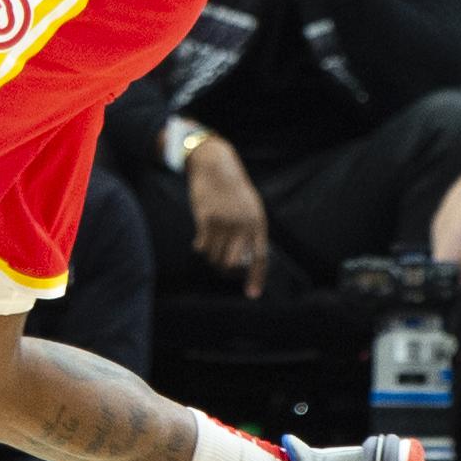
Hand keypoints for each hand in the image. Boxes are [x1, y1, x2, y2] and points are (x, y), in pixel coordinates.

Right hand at [183, 135, 268, 298]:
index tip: (252, 294)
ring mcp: (223, 221)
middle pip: (233, 263)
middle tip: (221, 268)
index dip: (256, 278)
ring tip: (211, 249)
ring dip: (211, 258)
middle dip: (226, 271)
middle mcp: (242, 224)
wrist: (216, 166)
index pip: (260, 258)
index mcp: (257, 222)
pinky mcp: (206, 217)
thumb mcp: (251, 207)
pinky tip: (200, 242)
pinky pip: (202, 245)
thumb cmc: (234, 189)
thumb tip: (246, 259)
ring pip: (215, 255)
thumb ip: (251, 231)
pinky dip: (200, 248)